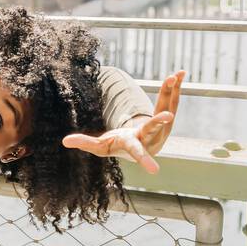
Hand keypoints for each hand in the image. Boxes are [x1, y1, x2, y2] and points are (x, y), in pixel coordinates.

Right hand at [61, 70, 185, 174]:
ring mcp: (161, 127)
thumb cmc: (118, 146)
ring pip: (167, 108)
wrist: (141, 147)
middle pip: (153, 129)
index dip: (144, 160)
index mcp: (132, 146)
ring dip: (170, 93)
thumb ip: (85, 143)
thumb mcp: (100, 147)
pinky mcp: (167, 115)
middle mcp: (149, 138)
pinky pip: (172, 100)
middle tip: (168, 117)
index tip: (155, 171)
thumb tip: (65, 141)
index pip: (136, 152)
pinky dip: (175, 88)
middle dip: (159, 122)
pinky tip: (181, 73)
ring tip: (175, 76)